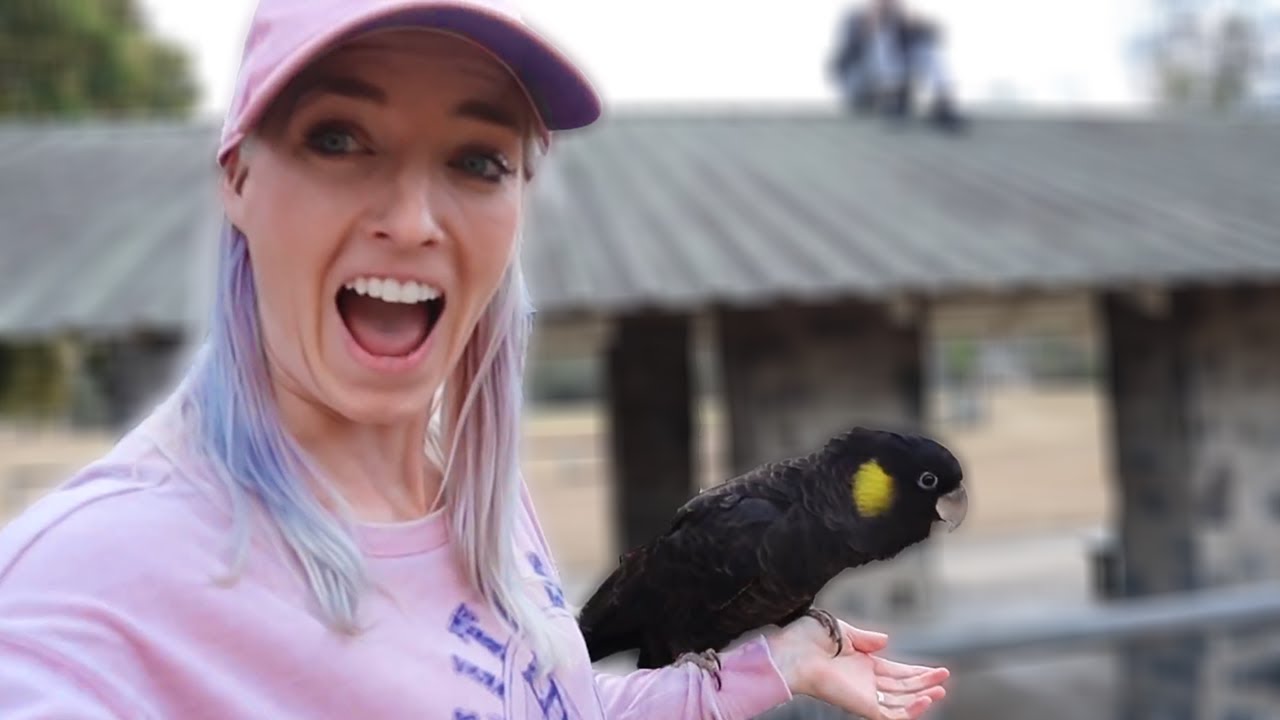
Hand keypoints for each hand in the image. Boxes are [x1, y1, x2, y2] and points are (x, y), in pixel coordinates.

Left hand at [764, 614, 948, 719]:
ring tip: (941, 688)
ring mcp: (864, 694)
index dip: (916, 671)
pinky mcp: (862, 706)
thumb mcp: (843, 631)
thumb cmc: (809, 639)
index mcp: (861, 664)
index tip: (935, 668)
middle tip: (944, 677)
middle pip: (902, 686)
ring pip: (900, 701)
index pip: (895, 671)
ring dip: (922, 695)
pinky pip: (891, 714)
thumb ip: (865, 637)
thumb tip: (886, 641)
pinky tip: (925, 698)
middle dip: (924, 682)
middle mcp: (864, 681)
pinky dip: (909, 710)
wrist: (794, 651)